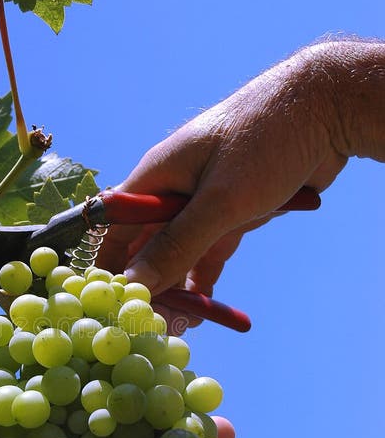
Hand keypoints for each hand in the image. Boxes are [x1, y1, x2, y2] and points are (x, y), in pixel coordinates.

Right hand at [101, 40, 384, 301]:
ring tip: (180, 329)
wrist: (326, 108)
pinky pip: (211, 251)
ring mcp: (205, 201)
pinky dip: (207, 277)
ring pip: (181, 253)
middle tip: (155, 328)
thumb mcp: (219, 201)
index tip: (112, 305)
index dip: (110, 265)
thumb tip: (135, 284)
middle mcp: (175, 189)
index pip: (116, 227)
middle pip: (149, 246)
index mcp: (157, 176)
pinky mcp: (235, 211)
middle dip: (149, 286)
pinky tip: (205, 308)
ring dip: (179, 288)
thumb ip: (177, 245)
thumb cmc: (265, 140)